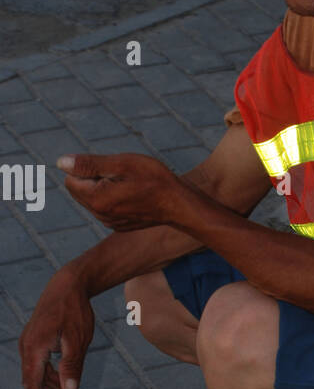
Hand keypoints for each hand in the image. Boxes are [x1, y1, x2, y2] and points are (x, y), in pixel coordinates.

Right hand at [19, 271, 94, 388]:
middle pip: (34, 381)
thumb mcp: (77, 340)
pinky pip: (40, 365)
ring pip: (38, 374)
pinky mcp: (36, 342)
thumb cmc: (74, 311)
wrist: (67, 286)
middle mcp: (27, 347)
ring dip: (54, 387)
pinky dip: (53, 375)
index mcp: (34, 348)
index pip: (32, 383)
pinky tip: (68, 381)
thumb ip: (72, 367)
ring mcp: (30, 344)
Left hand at [57, 152, 182, 230]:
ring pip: (92, 198)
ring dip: (103, 188)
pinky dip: (113, 198)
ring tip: (129, 185)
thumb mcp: (121, 164)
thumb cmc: (153, 179)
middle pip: (79, 190)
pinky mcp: (118, 225)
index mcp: (96, 199)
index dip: (88, 168)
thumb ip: (89, 164)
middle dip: (93, 178)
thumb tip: (61, 162)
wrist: (178, 204)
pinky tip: (133, 196)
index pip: (70, 178)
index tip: (112, 168)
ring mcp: (109, 222)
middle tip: (121, 175)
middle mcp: (99, 214)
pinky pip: (105, 207)